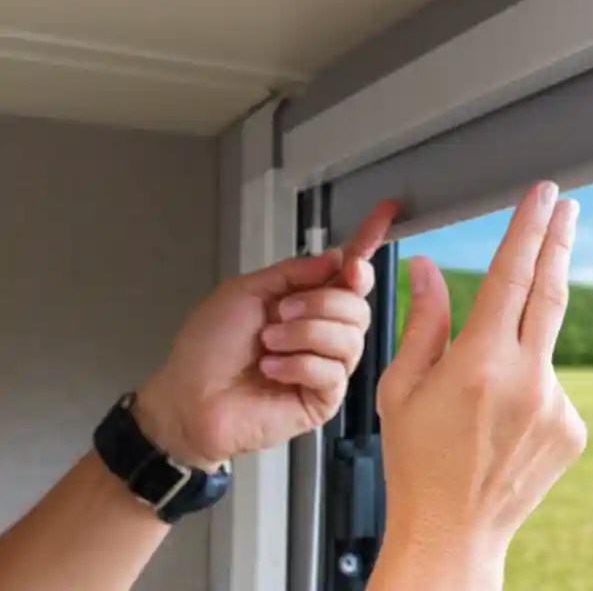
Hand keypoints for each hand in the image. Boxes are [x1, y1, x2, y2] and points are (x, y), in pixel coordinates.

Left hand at [132, 201, 399, 468]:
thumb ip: (293, 273)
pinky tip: (273, 370)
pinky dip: (299, 364)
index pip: (347, 269)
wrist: (188, 399)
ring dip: (304, 334)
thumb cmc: (208, 347)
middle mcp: (323, 331)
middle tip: (280, 313)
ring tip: (268, 345)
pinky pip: (333, 371)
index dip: (367, 239)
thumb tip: (338, 258)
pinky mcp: (324, 398)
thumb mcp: (245, 292)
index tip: (386, 210)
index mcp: (306, 301)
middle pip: (358, 303)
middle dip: (321, 302)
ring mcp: (327, 365)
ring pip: (350, 336)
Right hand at [371, 182, 586, 590]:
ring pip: (542, 349)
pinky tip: (501, 428)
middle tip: (566, 207)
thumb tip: (430, 268)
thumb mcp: (401, 388)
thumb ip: (424, 321)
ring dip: (517, 353)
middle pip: (551, 291)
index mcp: (480, 364)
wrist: (452, 534)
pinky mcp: (574, 428)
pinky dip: (528, 392)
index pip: (512, 275)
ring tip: (480, 406)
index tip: (543, 195)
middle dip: (558, 242)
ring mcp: (557, 405)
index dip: (528, 228)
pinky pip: (551, 388)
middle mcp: (528, 379)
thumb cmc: (416, 464)